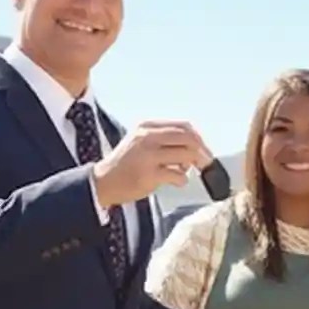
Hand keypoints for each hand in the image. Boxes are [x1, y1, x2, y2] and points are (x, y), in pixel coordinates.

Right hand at [92, 121, 208, 207]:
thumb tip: (195, 145)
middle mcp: (147, 137)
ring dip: (192, 166)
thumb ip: (164, 139)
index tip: (203, 149)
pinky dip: (182, 180)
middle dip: (202, 152)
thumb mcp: (140, 140)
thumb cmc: (125, 164)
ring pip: (186, 155)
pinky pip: (178, 175)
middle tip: (204, 163)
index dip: (198, 138)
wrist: (103, 181)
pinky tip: (175, 181)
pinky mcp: (149, 175)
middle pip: (189, 138)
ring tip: (184, 172)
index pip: (183, 126)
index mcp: (147, 126)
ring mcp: (148, 156)